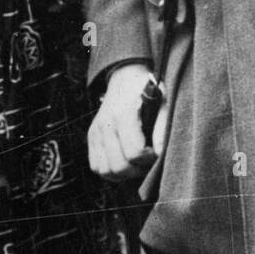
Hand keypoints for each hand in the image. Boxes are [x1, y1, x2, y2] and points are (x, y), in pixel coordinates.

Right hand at [88, 64, 157, 180]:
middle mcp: (105, 123)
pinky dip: (111, 171)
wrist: (127, 79)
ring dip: (125, 174)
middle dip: (138, 169)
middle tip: (149, 160)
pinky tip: (125, 161)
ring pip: (106, 171)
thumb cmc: (150, 92)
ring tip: (138, 163)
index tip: (158, 151)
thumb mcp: (163, 104)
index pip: (135, 153)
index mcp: (123, 114)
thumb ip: (163, 128)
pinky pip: (97, 167)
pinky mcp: (91, 137)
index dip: (150, 158)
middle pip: (120, 166)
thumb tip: (160, 154)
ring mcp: (95, 131)